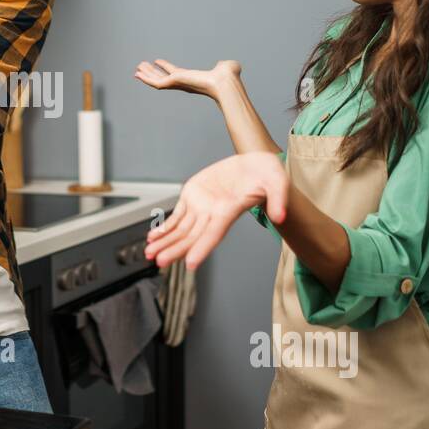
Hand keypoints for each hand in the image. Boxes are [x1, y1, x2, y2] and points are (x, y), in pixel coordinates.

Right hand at [134, 58, 240, 99]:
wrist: (226, 83)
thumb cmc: (229, 78)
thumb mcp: (225, 67)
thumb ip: (222, 65)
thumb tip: (225, 64)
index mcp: (192, 78)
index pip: (175, 72)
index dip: (165, 68)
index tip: (157, 62)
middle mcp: (183, 82)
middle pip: (163, 77)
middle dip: (152, 72)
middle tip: (141, 66)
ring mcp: (177, 84)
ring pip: (157, 80)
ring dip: (147, 74)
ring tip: (137, 68)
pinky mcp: (174, 83)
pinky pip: (156, 82)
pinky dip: (146, 78)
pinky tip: (138, 73)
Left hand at [145, 152, 287, 270]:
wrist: (255, 164)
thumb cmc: (268, 175)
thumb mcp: (278, 182)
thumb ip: (279, 199)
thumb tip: (280, 217)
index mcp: (230, 211)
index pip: (215, 233)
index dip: (203, 248)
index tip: (190, 263)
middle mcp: (213, 213)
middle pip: (192, 236)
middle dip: (175, 250)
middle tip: (159, 262)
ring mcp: (202, 206)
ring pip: (180, 229)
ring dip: (165, 241)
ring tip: (148, 254)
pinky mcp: (193, 196)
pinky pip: (176, 215)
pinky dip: (165, 226)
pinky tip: (152, 237)